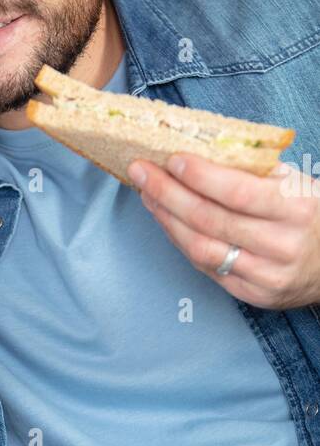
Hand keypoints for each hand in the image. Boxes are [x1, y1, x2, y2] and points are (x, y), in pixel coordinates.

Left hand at [126, 154, 319, 309]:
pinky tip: (167, 221)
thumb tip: (200, 150)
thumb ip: (255, 171)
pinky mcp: (252, 294)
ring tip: (148, 195)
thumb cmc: (310, 214)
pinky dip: (180, 242)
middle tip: (142, 172)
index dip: (201, 177)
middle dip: (169, 194)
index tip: (172, 159)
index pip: (239, 193)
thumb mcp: (296, 185)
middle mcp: (281, 245)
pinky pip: (206, 267)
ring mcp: (266, 275)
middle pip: (211, 221)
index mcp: (296, 209)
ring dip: (167, 219)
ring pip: (201, 248)